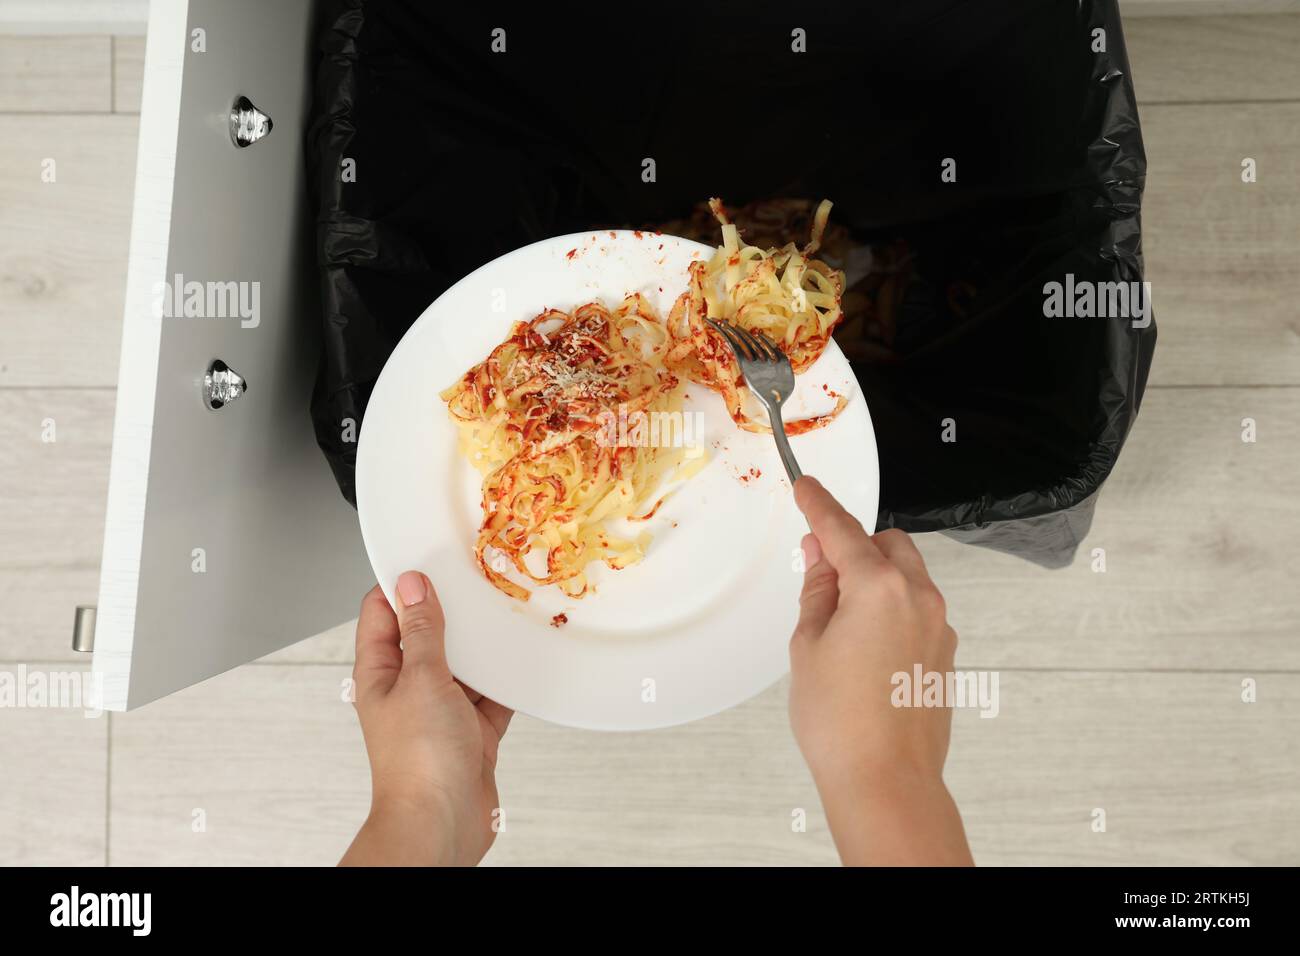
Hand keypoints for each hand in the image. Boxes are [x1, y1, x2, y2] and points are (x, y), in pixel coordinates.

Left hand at [340, 572, 511, 865]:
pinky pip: (491, 695)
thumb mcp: (422, 679)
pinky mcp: (471, 732)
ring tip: (503, 617)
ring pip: (464, 664)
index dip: (402, 582)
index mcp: (380, 671)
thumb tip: (413, 585)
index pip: (383, 611)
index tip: (429, 558)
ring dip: (482, 646)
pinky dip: (505, 681)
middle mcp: (408, 688)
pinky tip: (521, 663)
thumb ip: (422, 631)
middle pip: (429, 634)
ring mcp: (440, 710)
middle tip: (477, 582)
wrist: (442, 822)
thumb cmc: (418, 762)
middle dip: (452, 611)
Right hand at [789, 476, 972, 865]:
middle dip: (854, 545)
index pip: (842, 528)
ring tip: (836, 618)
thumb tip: (819, 557)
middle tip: (816, 567)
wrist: (886, 781)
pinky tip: (862, 645)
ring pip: (906, 576)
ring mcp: (939, 626)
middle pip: (886, 544)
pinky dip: (890, 608)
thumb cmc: (841, 722)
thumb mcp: (808, 645)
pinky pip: (916, 609)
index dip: (818, 504)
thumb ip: (817, 590)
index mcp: (879, 586)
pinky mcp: (944, 654)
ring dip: (874, 578)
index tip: (806, 484)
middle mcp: (919, 597)